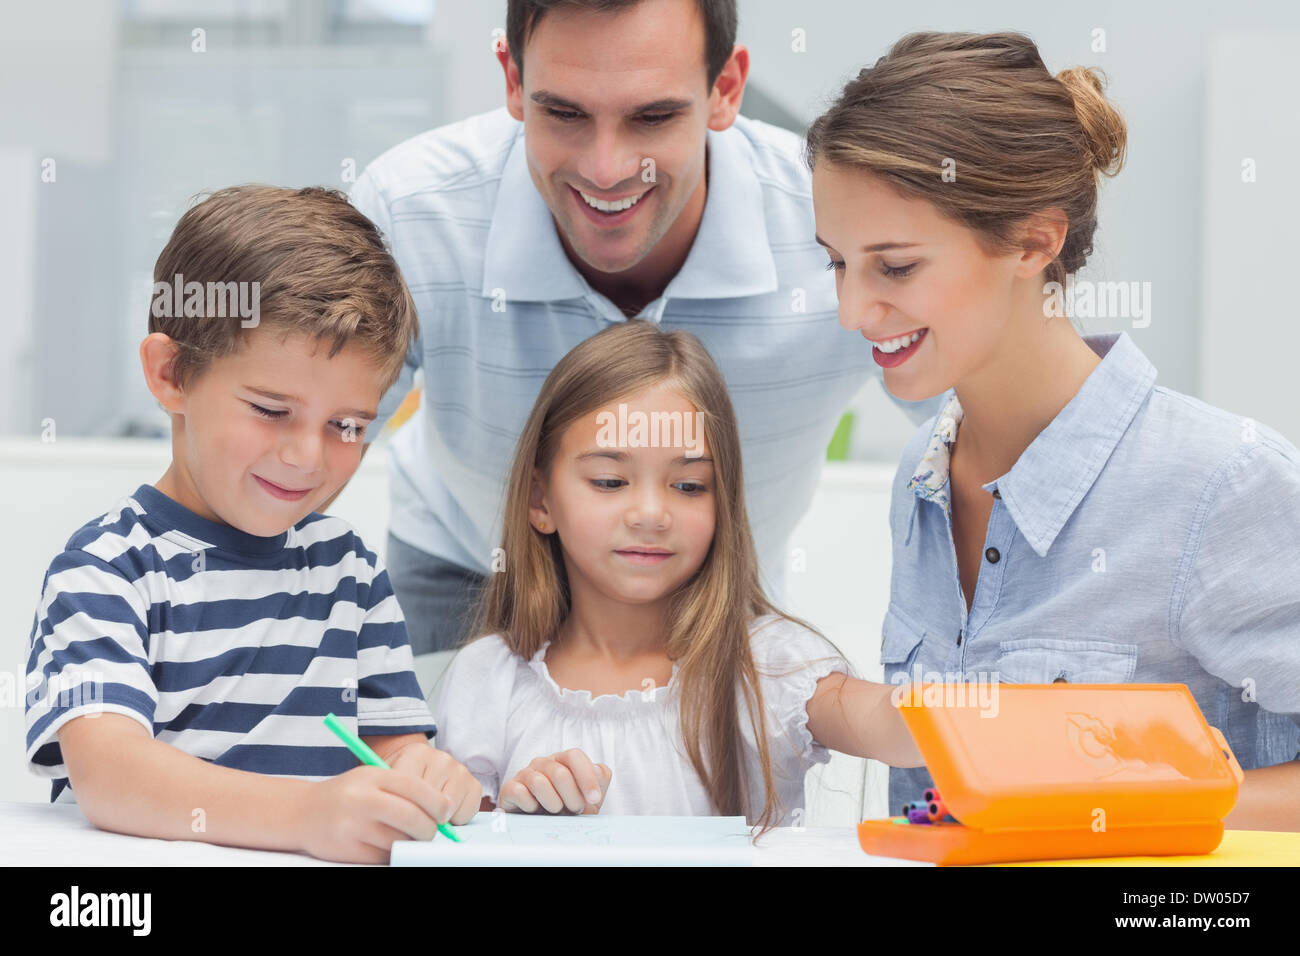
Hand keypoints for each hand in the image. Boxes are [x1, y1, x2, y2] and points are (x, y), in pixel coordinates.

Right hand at [297, 765, 455, 863]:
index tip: (446, 811)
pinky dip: (391, 853)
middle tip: (431, 830)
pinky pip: (383, 856)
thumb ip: (405, 788)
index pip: (414, 787)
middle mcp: (361, 800)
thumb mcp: (372, 778)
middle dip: (429, 828)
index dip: (436, 801)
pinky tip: (386, 844)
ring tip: (406, 836)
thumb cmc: (348, 794)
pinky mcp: (347, 850)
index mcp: (371, 777)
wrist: (303, 813)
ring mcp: (352, 826)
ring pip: (399, 841)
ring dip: (410, 843)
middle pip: (411, 817)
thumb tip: (444, 809)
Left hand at [386, 741, 480, 825]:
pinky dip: (454, 819)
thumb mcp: (388, 781)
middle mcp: (442, 759)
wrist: (419, 766)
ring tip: (428, 810)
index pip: (409, 790)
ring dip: (437, 818)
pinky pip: (464, 814)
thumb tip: (402, 822)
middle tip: (413, 814)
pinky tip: (445, 810)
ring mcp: (460, 770)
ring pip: (447, 810)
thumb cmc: (402, 779)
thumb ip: (391, 795)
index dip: (402, 809)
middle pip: (429, 803)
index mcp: (416, 754)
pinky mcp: (474, 784)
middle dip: (420, 815)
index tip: (397, 816)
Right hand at [498, 749, 611, 814]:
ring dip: (553, 803)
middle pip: (560, 773)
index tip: (594, 799)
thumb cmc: (567, 811)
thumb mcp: (590, 800)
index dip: (587, 778)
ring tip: (556, 812)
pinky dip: (531, 807)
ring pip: (540, 782)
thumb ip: (600, 782)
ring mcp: (525, 774)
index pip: (575, 756)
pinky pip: (520, 793)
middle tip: (574, 810)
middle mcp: (543, 763)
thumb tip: (599, 770)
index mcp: (563, 760)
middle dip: (572, 797)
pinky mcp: (509, 788)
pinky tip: (535, 812)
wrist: (541, 830)